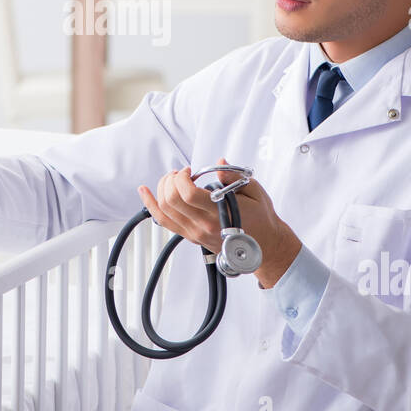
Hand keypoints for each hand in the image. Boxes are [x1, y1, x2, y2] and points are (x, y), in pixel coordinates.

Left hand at [137, 157, 302, 287]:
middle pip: (171, 200)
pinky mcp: (190, 236)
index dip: (182, 178)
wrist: (265, 246)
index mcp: (218, 214)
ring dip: (162, 189)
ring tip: (172, 180)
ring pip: (163, 211)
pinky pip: (163, 221)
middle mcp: (202, 226)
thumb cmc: (262, 220)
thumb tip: (219, 163)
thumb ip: (234, 177)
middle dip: (171, 180)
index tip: (190, 171)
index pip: (187, 194)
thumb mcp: (255, 192)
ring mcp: (194, 234)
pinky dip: (151, 205)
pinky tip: (145, 192)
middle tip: (182, 174)